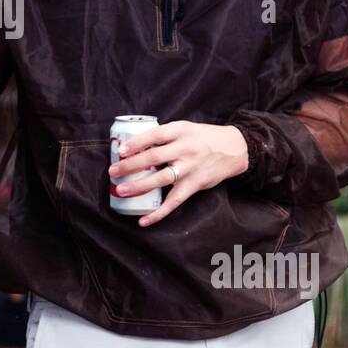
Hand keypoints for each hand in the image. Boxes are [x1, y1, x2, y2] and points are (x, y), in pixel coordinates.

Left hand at [107, 121, 248, 227]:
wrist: (234, 148)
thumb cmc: (203, 137)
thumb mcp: (184, 128)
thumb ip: (164, 135)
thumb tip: (134, 145)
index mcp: (180, 131)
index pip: (154, 135)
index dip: (136, 143)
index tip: (121, 150)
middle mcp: (185, 149)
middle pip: (153, 158)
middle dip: (130, 166)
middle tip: (113, 172)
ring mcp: (190, 168)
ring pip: (161, 179)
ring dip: (139, 186)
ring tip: (121, 190)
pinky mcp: (194, 185)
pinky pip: (174, 201)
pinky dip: (158, 213)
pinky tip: (143, 219)